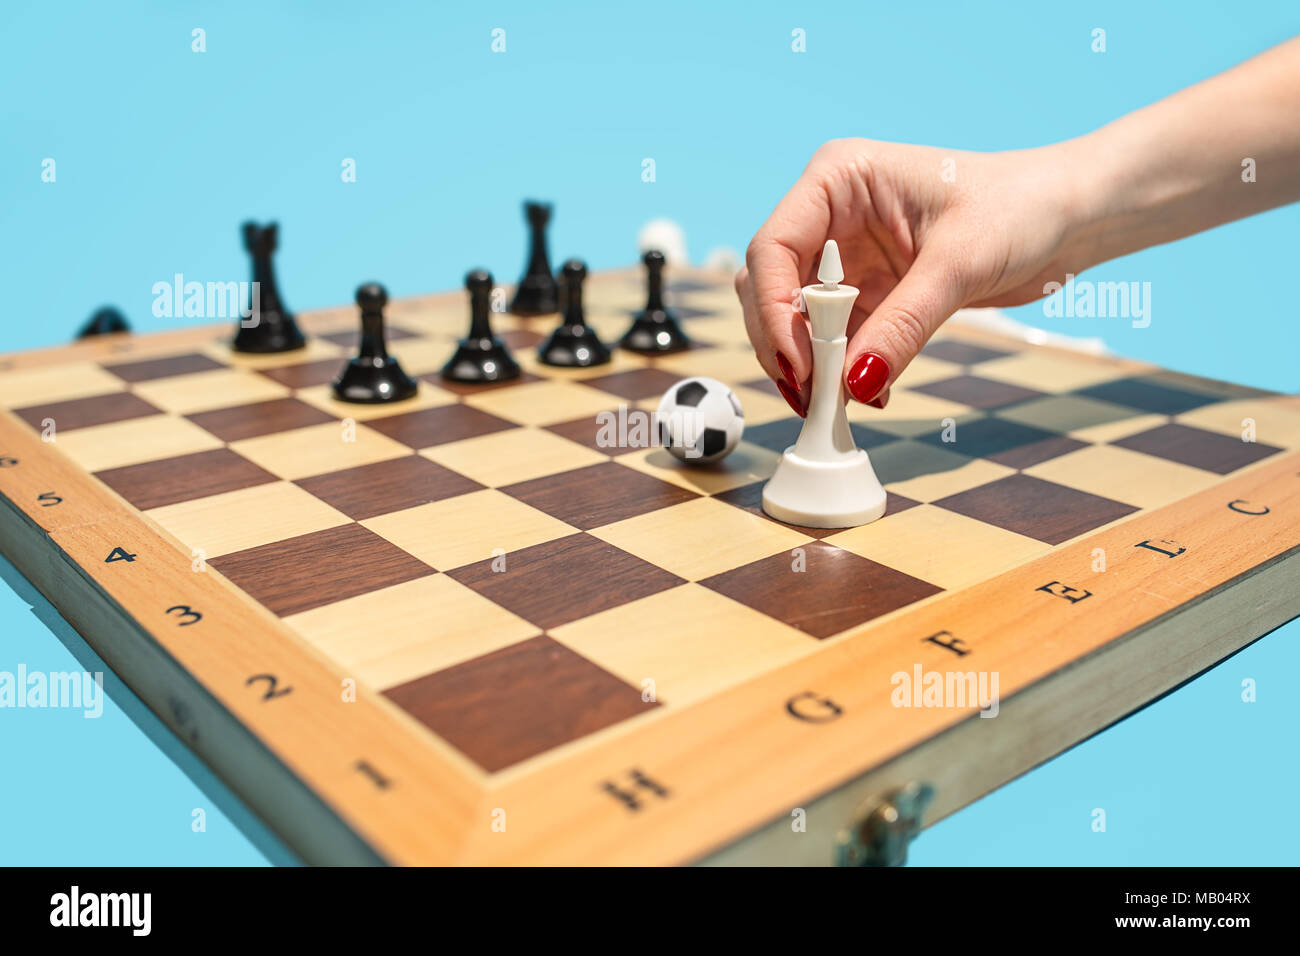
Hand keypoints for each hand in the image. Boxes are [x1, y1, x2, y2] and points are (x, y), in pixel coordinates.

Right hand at [735, 137, 1087, 412]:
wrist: (1070, 216)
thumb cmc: (1021, 206)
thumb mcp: (960, 265)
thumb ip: (902, 325)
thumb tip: (853, 385)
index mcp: (839, 179)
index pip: (773, 248)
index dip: (774, 311)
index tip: (800, 366)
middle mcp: (830, 214)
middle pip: (771, 286)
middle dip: (785, 343)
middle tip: (813, 396)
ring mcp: (846, 254)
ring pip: (795, 317)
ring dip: (811, 362)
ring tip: (838, 402)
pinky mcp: (869, 290)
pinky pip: (836, 337)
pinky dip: (843, 370)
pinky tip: (869, 392)